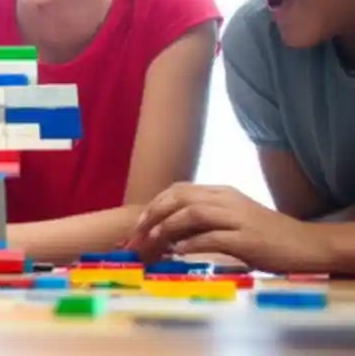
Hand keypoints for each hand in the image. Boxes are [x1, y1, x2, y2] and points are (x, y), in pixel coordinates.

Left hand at [125, 183, 334, 273]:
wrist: (305, 244)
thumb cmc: (265, 234)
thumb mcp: (230, 219)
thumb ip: (202, 221)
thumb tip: (168, 232)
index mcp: (221, 192)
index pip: (178, 189)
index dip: (154, 204)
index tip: (138, 224)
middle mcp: (226, 200)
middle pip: (179, 197)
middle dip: (153, 215)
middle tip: (137, 235)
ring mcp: (237, 218)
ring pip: (192, 213)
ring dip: (167, 228)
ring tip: (153, 243)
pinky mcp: (248, 238)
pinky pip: (213, 236)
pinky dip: (192, 243)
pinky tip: (178, 252)